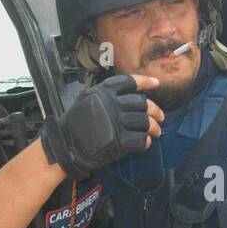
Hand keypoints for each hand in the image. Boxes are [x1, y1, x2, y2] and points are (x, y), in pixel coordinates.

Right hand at [40, 73, 164, 179]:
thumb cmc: (75, 124)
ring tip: (157, 132)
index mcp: (104, 91)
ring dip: (154, 128)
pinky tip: (146, 143)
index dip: (145, 82)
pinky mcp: (118, 141)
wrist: (65, 145)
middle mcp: (111, 104)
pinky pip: (140, 140)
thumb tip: (130, 96)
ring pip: (145, 121)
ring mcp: (115, 122)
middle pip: (142, 103)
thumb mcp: (87, 99)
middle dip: (155, 111)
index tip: (156, 84)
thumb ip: (106, 96)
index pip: (130, 82)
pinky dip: (146, 142)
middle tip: (161, 117)